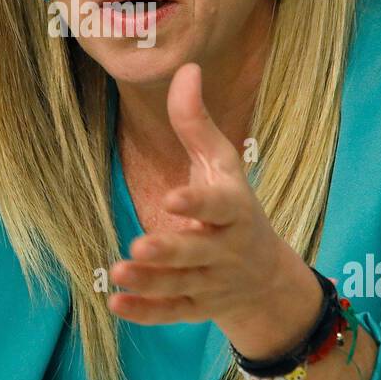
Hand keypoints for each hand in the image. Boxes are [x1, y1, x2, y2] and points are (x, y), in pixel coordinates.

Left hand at [106, 63, 322, 356]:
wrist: (265, 279)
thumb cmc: (232, 207)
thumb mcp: (220, 165)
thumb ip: (196, 122)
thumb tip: (186, 67)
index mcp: (235, 210)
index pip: (220, 206)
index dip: (198, 203)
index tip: (173, 198)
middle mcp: (227, 248)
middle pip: (199, 251)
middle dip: (172, 250)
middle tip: (139, 244)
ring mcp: (213, 281)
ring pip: (182, 284)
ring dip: (151, 282)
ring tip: (118, 270)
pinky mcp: (198, 307)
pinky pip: (172, 312)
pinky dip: (146, 312)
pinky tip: (115, 305)